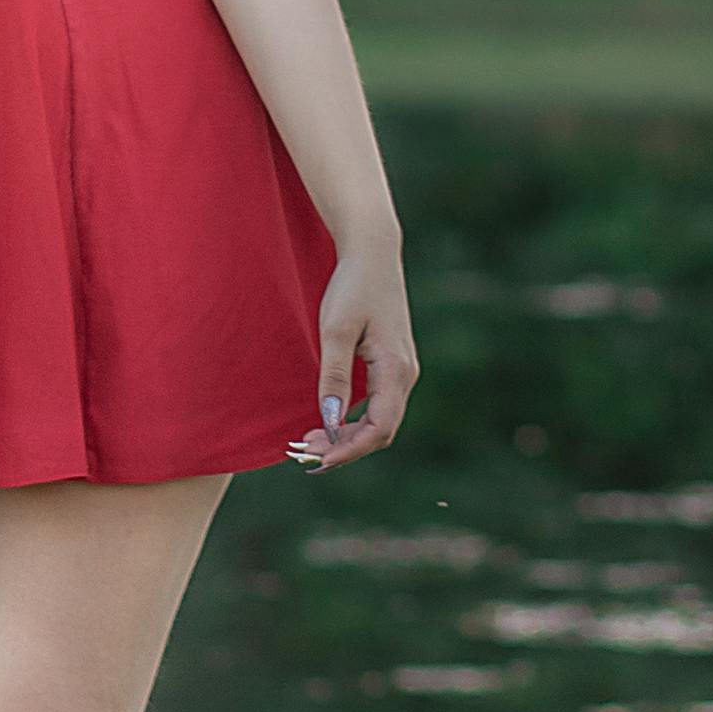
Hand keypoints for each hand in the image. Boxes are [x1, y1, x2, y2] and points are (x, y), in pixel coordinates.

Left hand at [288, 235, 415, 469]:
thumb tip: (329, 420)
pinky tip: (330, 419)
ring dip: (349, 435)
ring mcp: (402, 370)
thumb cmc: (353, 286)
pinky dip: (355, 419)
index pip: (379, 429)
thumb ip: (334, 377)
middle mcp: (406, 374)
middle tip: (306, 452)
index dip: (349, 450)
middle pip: (381, 431)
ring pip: (380, 420)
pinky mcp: (393, 364)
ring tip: (312, 439)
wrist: (373, 252)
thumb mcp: (336, 330)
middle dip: (345, 447)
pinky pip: (379, 405)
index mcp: (396, 369)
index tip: (318, 459)